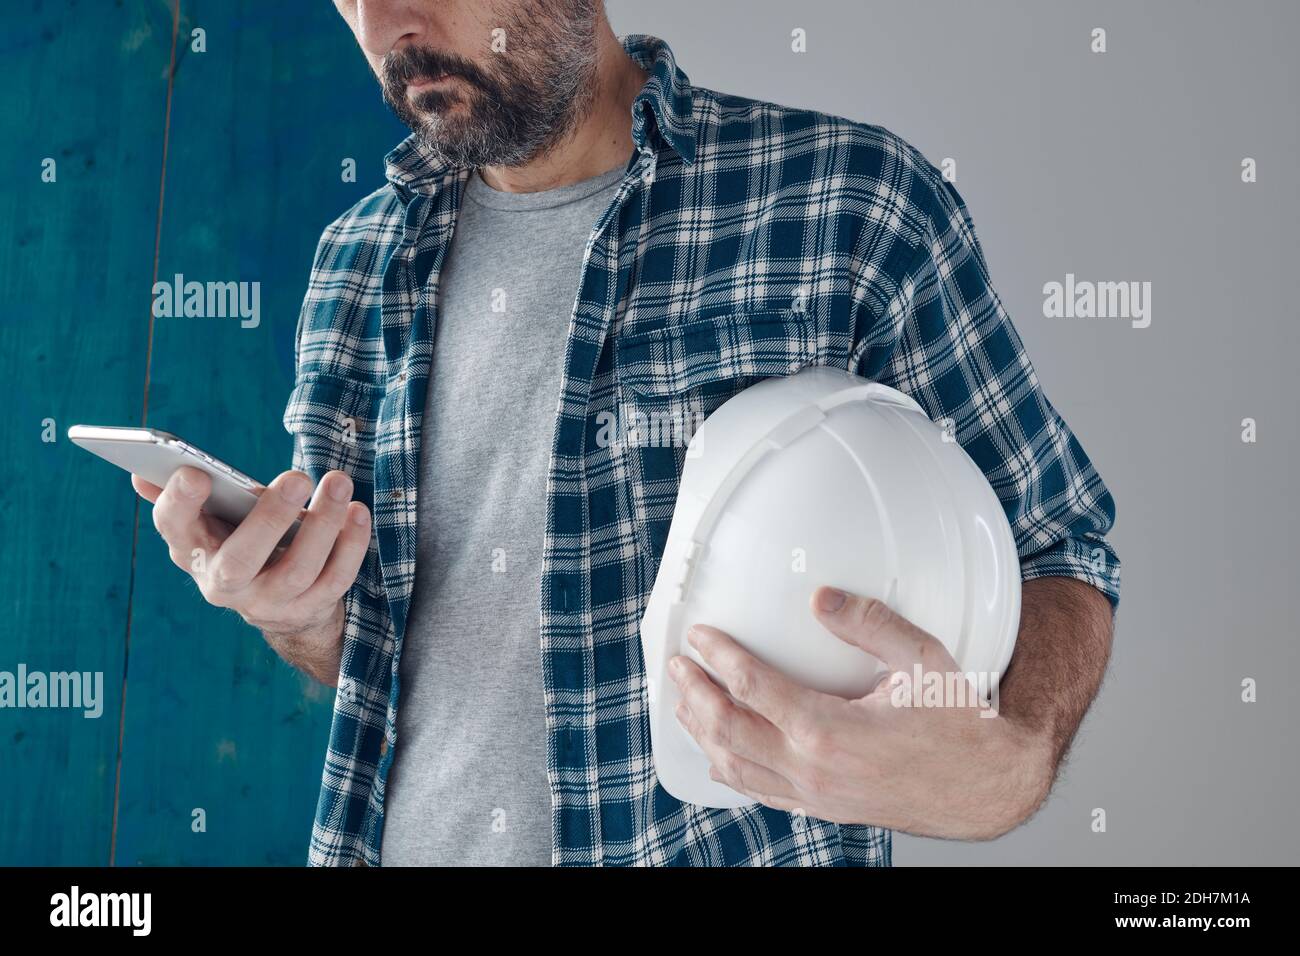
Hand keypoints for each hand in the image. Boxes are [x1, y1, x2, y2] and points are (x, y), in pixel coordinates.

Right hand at [133, 466, 370, 681]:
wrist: (281, 602)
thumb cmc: (245, 538)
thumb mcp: (215, 518)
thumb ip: (188, 495)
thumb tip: (141, 473)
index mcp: (193, 549)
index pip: (175, 528)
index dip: (180, 503)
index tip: (195, 473)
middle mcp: (224, 584)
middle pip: (241, 559)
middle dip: (269, 517)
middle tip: (296, 477)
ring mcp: (268, 603)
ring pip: (297, 569)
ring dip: (323, 524)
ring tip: (338, 483)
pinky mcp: (309, 609)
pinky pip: (335, 578)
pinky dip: (351, 544)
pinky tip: (357, 512)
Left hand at [668, 586, 1054, 839]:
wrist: (985, 789)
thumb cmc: (958, 726)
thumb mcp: (922, 660)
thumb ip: (870, 624)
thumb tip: (823, 597)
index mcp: (830, 729)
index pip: (752, 687)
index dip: (718, 656)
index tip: (701, 635)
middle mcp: (813, 767)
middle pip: (727, 729)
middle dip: (694, 694)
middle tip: (677, 665)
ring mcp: (813, 794)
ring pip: (734, 766)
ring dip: (702, 731)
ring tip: (684, 702)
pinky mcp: (820, 809)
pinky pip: (759, 792)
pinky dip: (728, 769)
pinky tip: (718, 753)